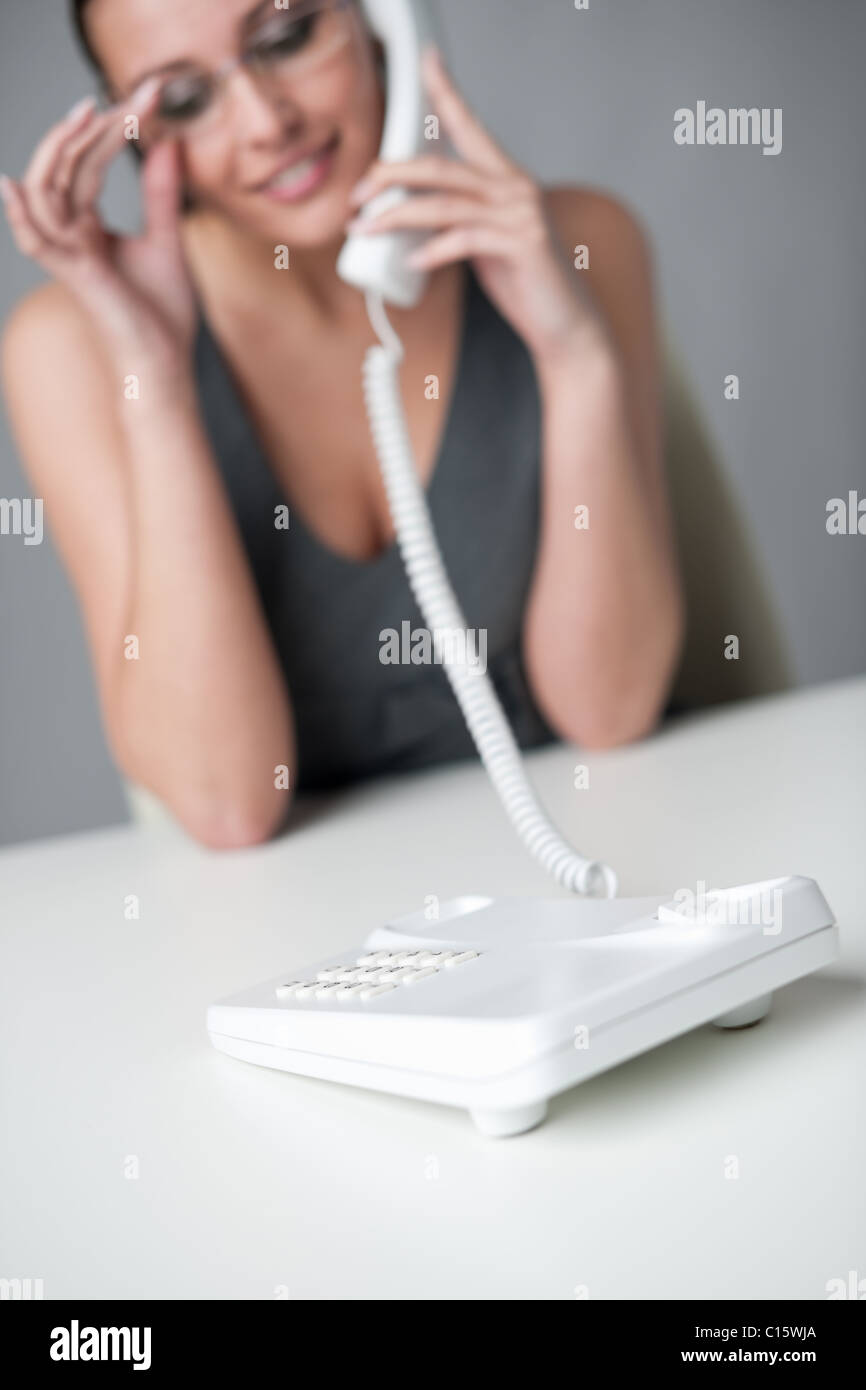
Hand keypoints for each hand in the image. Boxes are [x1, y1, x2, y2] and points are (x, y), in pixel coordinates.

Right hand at [0, 83, 196, 381]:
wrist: (164, 362)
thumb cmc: (161, 313)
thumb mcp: (166, 239)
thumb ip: (160, 194)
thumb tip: (168, 142)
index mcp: (87, 224)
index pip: (86, 162)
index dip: (111, 126)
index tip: (147, 96)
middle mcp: (70, 234)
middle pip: (65, 166)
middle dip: (92, 127)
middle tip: (127, 98)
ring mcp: (68, 254)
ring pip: (44, 190)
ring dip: (61, 149)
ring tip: (88, 114)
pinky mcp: (74, 275)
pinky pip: (36, 241)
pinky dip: (22, 215)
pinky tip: (13, 187)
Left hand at [347, 47, 599, 367]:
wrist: (565, 323)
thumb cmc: (523, 283)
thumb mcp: (484, 242)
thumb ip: (457, 219)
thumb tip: (406, 216)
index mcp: (505, 179)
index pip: (469, 126)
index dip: (447, 91)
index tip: (428, 59)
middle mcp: (515, 187)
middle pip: (440, 166)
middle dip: (391, 175)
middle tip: (358, 194)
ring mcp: (521, 214)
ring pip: (444, 203)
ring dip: (396, 216)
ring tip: (366, 229)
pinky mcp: (523, 245)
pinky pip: (464, 239)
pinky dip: (432, 251)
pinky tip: (412, 263)